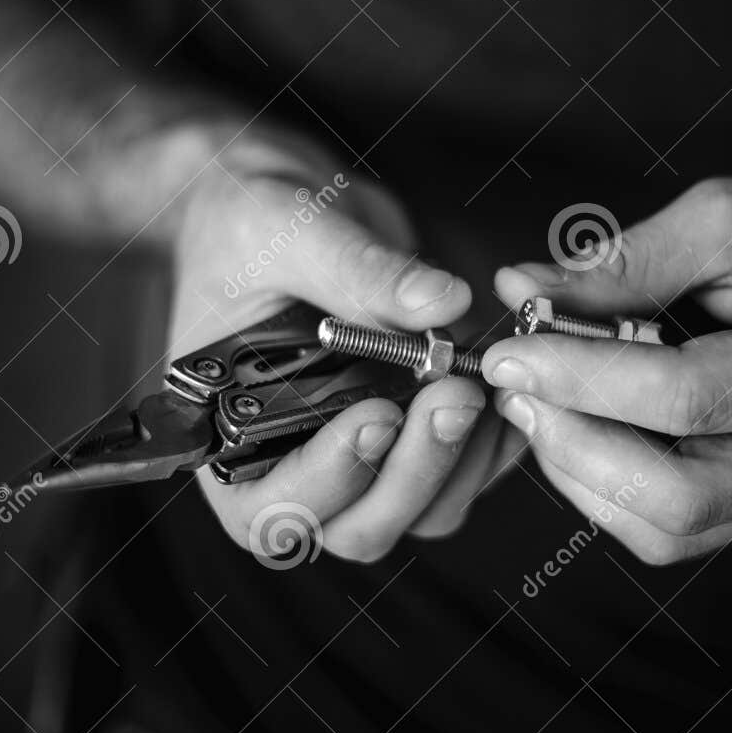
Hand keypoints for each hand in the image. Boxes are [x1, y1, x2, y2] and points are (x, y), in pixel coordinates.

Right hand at [164, 140, 511, 562]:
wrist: (278, 205)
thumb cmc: (248, 219)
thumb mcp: (287, 227)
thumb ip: (356, 266)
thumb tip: (442, 303)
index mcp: (226, 435)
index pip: (268, 509)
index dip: (329, 478)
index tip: (379, 414)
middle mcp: (290, 467)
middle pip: (358, 527)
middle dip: (413, 474)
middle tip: (455, 395)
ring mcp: (358, 463)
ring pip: (419, 512)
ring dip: (459, 461)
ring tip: (479, 382)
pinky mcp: (410, 443)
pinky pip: (461, 477)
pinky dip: (490, 443)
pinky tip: (505, 386)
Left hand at [481, 157, 731, 564]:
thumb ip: (626, 260)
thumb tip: (523, 292)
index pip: (683, 400)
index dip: (580, 377)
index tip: (509, 349)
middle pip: (676, 504)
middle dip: (575, 448)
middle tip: (516, 389)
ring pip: (668, 532)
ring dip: (583, 476)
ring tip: (540, 405)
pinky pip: (678, 525)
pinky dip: (611, 487)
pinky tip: (582, 426)